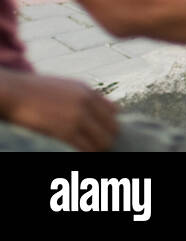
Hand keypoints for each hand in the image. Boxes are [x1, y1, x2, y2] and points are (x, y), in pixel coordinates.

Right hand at [3, 72, 118, 151]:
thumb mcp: (65, 86)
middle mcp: (87, 102)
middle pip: (112, 126)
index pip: (115, 111)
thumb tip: (94, 109)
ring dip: (99, 148)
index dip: (110, 123)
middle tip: (101, 146)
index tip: (104, 132)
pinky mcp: (64, 131)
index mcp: (88, 90)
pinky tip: (83, 154)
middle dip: (108, 137)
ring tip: (93, 152)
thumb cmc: (36, 91)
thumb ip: (81, 96)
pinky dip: (87, 153)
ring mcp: (77, 116)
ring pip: (102, 140)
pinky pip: (86, 148)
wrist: (15, 93)